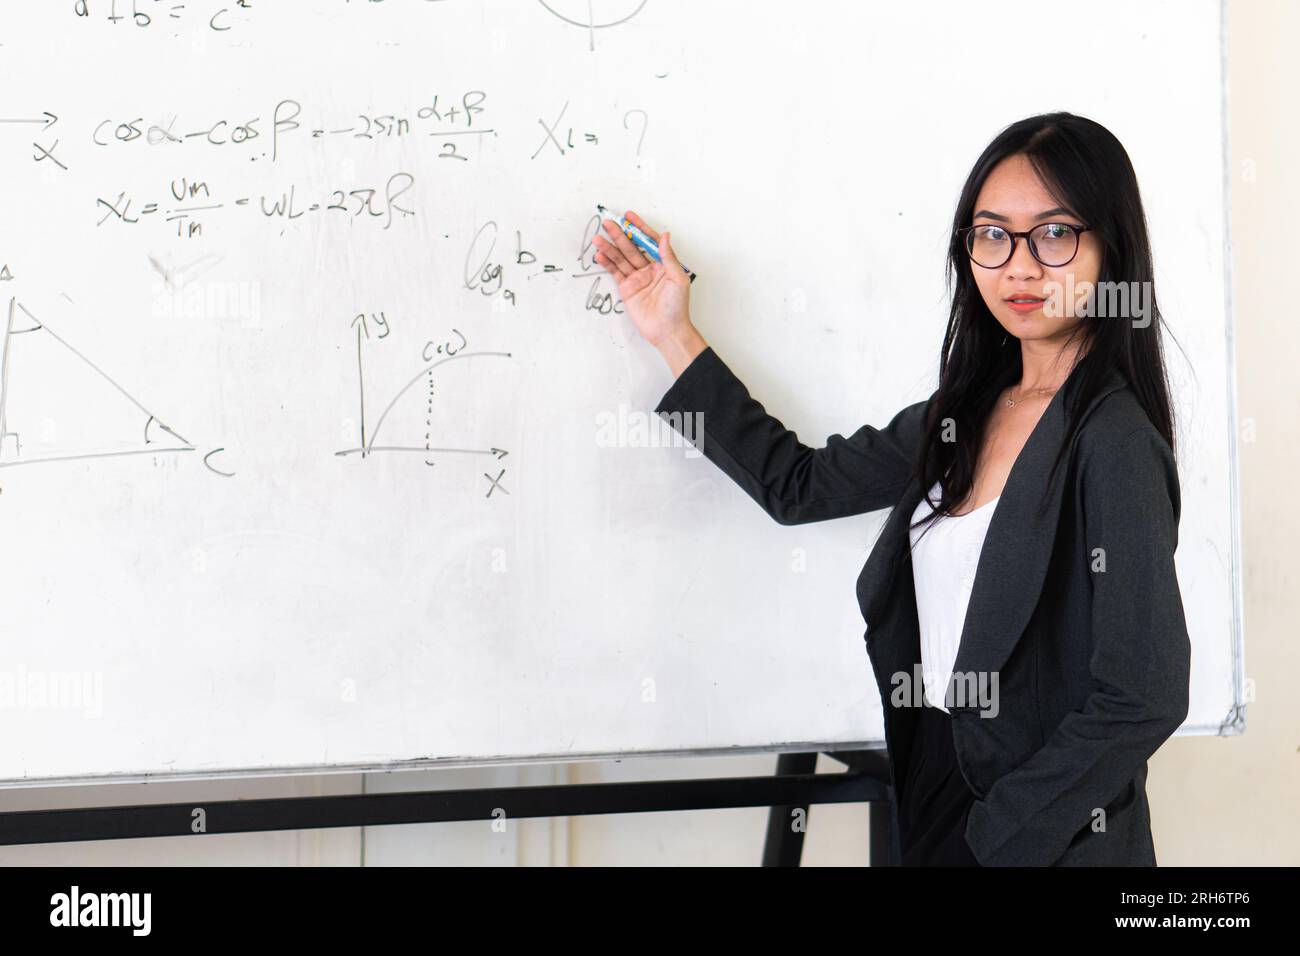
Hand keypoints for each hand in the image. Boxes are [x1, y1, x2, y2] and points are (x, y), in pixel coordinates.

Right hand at [592, 211, 694, 349]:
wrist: (667, 330)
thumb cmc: (677, 307)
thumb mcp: (678, 278)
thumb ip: (669, 257)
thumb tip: (665, 235)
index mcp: (663, 264)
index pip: (649, 241)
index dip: (639, 228)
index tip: (629, 216)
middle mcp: (649, 268)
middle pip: (631, 247)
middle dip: (620, 235)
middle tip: (609, 223)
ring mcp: (637, 278)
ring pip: (621, 258)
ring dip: (609, 248)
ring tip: (598, 238)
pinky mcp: (627, 289)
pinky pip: (615, 272)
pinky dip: (607, 263)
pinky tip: (600, 255)